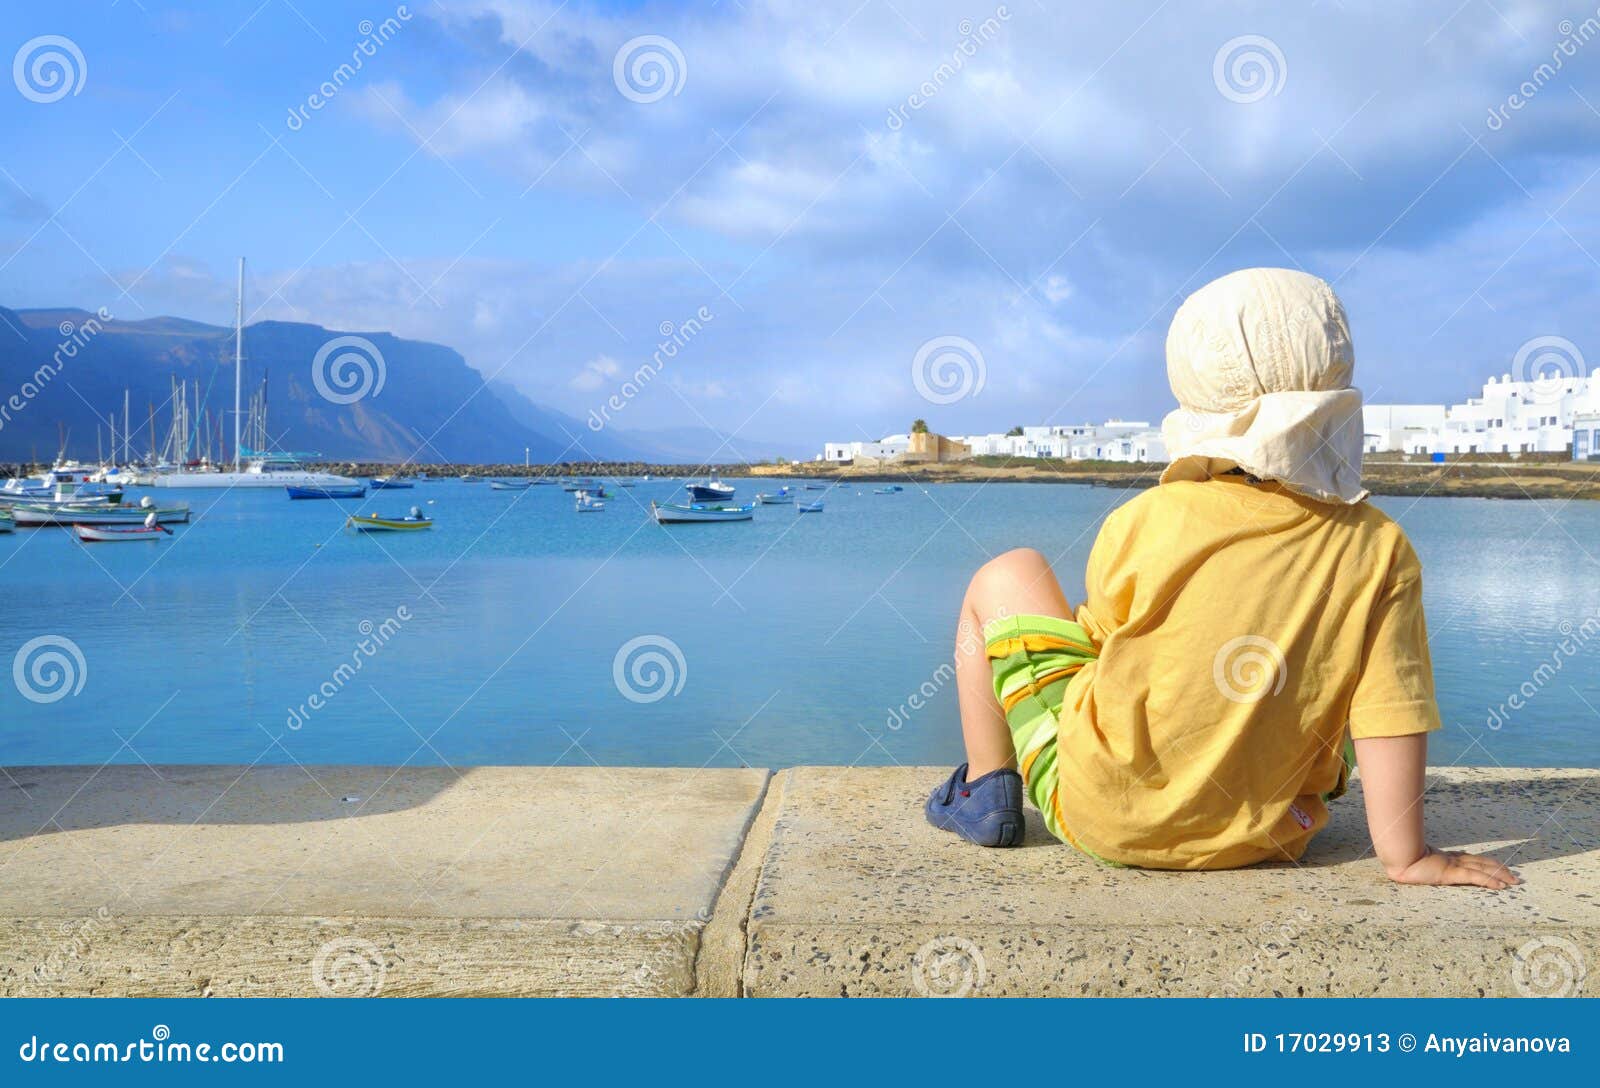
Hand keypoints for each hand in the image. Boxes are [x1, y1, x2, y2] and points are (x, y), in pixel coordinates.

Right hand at [1387, 847, 1519, 889]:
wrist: (1398, 859)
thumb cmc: (1403, 861)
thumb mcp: (1416, 865)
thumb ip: (1422, 865)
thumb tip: (1416, 867)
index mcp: (1445, 859)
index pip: (1471, 860)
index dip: (1486, 863)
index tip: (1498, 867)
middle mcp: (1453, 860)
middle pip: (1481, 863)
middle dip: (1499, 868)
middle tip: (1514, 876)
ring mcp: (1453, 866)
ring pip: (1482, 869)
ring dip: (1500, 875)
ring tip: (1514, 881)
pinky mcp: (1452, 873)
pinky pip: (1475, 877)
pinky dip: (1489, 881)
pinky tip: (1501, 886)